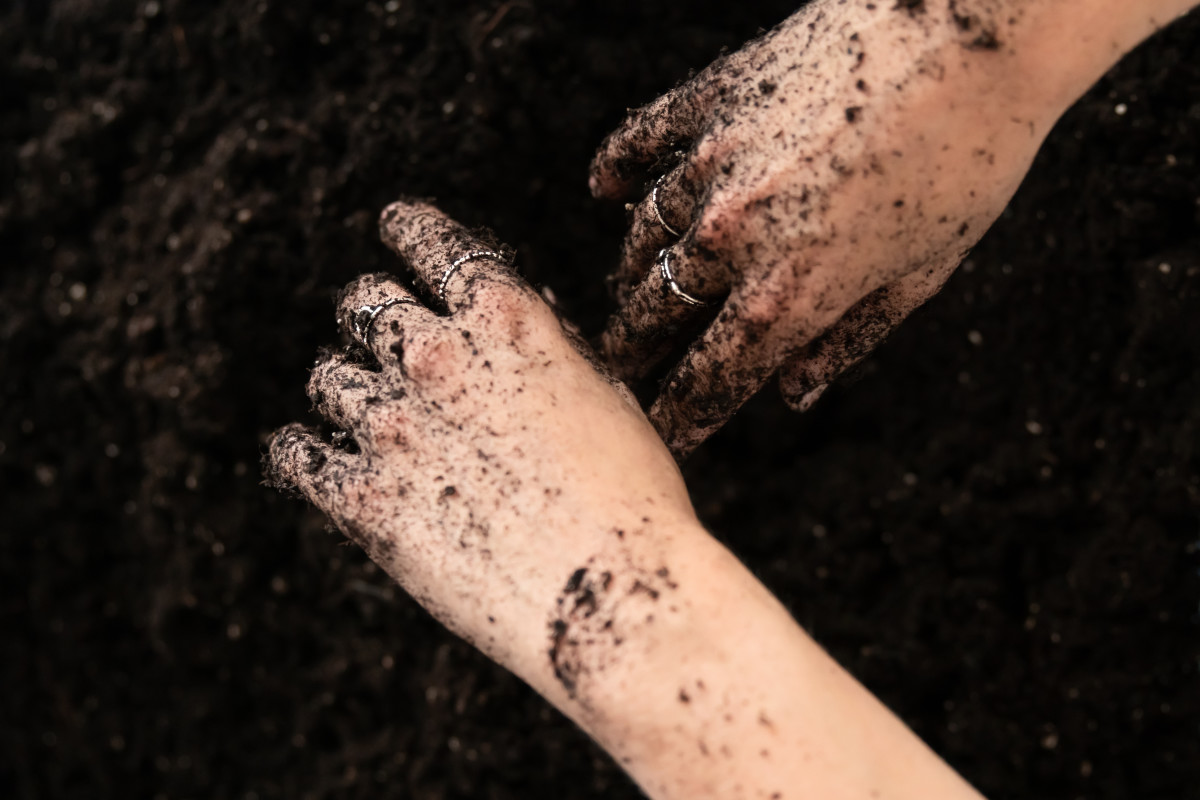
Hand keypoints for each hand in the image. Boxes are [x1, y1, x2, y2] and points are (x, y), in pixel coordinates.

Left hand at [267, 203, 986, 799]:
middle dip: (371, 315)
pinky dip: (300, 450)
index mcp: (505, 318)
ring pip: (327, 377)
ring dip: (344, 389)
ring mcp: (392, 428)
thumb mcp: (605, 394)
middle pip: (363, 304)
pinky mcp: (361, 501)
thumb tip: (519, 308)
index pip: (430, 241)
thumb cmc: (634, 498)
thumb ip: (549, 344)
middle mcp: (437, 357)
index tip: (392, 228)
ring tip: (365, 415)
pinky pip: (295, 454)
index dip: (406, 228)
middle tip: (379, 339)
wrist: (619, 601)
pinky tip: (312, 456)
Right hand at [592, 0, 1062, 456]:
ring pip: (638, 240)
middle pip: (652, 315)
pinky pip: (637, 147)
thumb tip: (793, 392)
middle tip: (622, 365)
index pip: (709, 380)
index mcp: (790, 295)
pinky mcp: (708, 101)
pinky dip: (615, 175)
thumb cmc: (971, 154)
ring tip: (630, 291)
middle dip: (632, 352)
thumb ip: (847, 338)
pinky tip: (605, 194)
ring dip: (629, 276)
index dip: (679, 416)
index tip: (662, 431)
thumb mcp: (923, 271)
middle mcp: (732, 239)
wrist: (978, 31)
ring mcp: (711, 166)